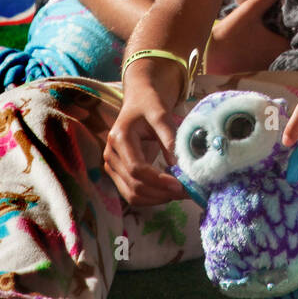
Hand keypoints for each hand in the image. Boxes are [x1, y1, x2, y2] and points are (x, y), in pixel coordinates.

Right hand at [104, 76, 185, 207]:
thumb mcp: (161, 113)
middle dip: (161, 193)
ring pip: (132, 194)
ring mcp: (112, 165)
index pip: (136, 168)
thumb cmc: (150, 103)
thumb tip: (177, 164)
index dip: (158, 180)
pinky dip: (151, 198)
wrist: (139, 100)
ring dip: (157, 199)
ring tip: (179, 194)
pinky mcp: (118, 173)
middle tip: (186, 192)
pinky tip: (168, 193)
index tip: (179, 185)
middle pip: (134, 185)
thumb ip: (169, 137)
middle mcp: (111, 154)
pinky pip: (132, 193)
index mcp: (119, 138)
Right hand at [205, 0, 287, 72]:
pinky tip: (261, 25)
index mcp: (282, 47)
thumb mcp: (249, 10)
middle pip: (291, 35)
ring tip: (271, 12)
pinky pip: (271, 47)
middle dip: (287, 21)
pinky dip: (269, 37)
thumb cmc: (230, 37)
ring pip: (280, 40)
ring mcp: (270, 63)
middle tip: (280, 5)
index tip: (292, 3)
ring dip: (277, 28)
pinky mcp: (259, 64)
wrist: (207, 57)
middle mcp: (280, 58)